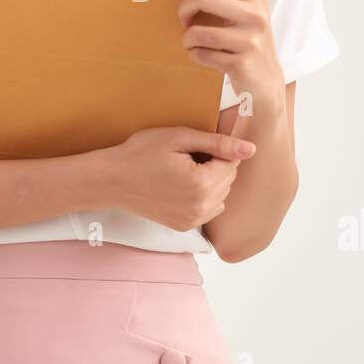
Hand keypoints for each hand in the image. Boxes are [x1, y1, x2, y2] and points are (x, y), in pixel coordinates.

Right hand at [106, 126, 255, 231]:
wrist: (112, 179)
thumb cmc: (141, 152)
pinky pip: (210, 209)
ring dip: (210, 182)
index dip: (215, 150)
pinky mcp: (184, 226)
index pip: (232, 163)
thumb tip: (251, 149)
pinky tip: (182, 187)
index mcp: (201, 183)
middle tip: (185, 158)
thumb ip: (218, 144)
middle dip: (215, 166)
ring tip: (183, 172)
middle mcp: (200, 207)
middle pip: (229, 179)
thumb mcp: (179, 137)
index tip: (193, 147)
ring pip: (221, 195)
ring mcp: (192, 220)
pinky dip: (203, 197)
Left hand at [168, 0, 284, 117]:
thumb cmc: (247, 42)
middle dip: (184, 9)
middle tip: (184, 20)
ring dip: (187, 39)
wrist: (266, 82)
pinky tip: (201, 56)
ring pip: (197, 32)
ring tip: (192, 43)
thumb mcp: (246, 13)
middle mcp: (255, 14)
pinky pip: (200, 54)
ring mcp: (250, 40)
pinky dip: (194, 55)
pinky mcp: (241, 63)